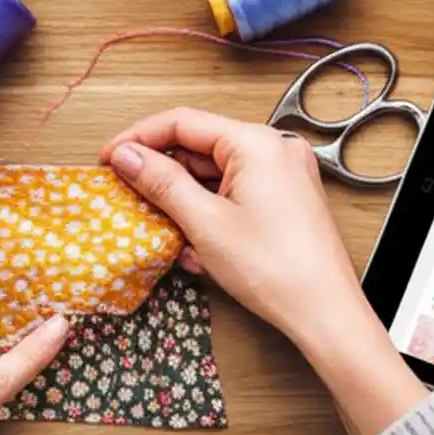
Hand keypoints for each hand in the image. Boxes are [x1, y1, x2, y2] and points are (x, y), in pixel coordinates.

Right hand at [99, 108, 366, 348]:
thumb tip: (126, 155)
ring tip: (163, 229)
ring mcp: (284, 174)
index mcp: (256, 142)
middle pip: (200, 146)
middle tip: (127, 195)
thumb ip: (161, 182)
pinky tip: (196, 247)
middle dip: (162, 173)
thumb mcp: (204, 222)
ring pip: (216, 173)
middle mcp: (274, 148)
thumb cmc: (273, 268)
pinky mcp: (286, 199)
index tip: (108, 159)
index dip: (138, 138)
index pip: (182, 122)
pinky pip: (236, 192)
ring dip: (184, 198)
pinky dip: (210, 212)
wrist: (325, 312)